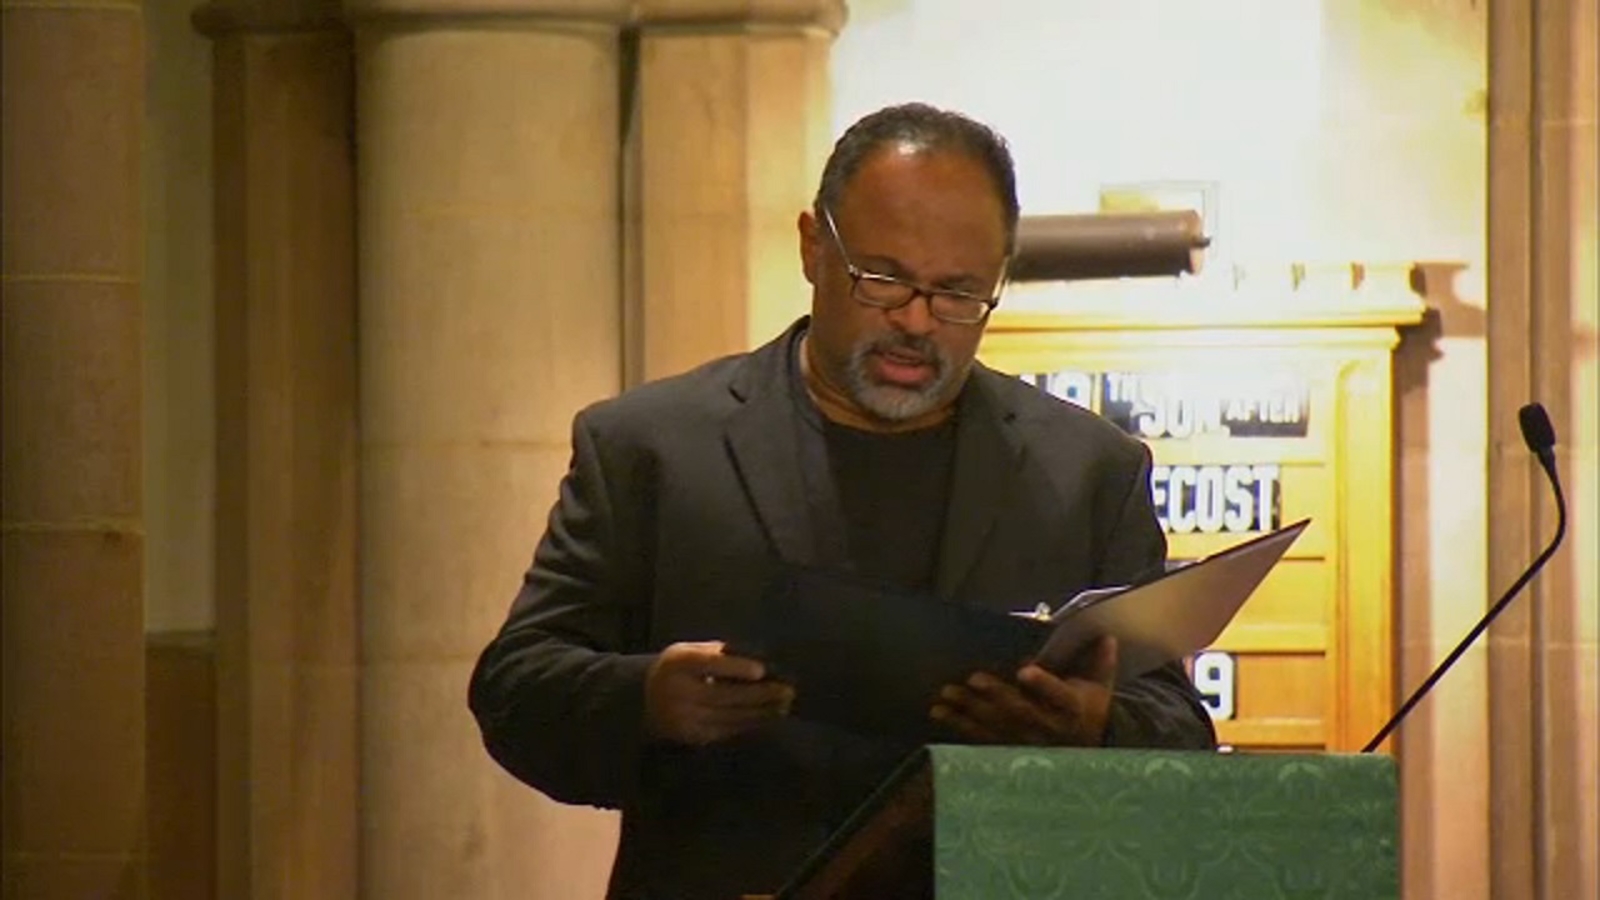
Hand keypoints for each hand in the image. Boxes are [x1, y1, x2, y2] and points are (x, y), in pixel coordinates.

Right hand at [644, 641, 794, 745]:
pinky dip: (750, 724)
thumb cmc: (677, 669)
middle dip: (760, 695)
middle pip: (725, 695)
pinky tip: (767, 718)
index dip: (736, 668)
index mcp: (678, 663)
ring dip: (761, 713)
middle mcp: (678, 692)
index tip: (762, 670)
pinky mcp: (694, 737)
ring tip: (784, 706)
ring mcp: (685, 719)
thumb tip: (761, 660)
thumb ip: (720, 653)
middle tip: (787, 691)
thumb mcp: (689, 651)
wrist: (644, 701)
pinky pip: (727, 731)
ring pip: (730, 717)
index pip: (710, 664)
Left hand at [929, 636, 1117, 745]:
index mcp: (1073, 708)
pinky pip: (981, 737)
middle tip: (973, 679)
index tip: (1025, 669)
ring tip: (948, 694)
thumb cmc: (1089, 707)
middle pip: (1020, 711)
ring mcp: (1026, 740)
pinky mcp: (1008, 747)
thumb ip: (1101, 661)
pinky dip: (959, 724)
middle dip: (996, 695)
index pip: (1059, 695)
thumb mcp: (1101, 685)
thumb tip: (1106, 636)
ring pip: (996, 725)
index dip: (1043, 684)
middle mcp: (1048, 727)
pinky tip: (940, 712)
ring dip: (970, 709)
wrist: (1088, 746)